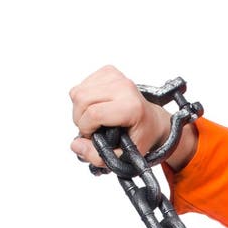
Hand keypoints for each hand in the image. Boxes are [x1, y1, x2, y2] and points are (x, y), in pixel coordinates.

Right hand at [68, 65, 196, 170]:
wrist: (152, 121)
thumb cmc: (140, 136)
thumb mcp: (124, 156)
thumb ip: (98, 156)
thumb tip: (75, 145)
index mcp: (132, 107)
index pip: (94, 113)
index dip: (86, 128)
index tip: (92, 137)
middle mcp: (125, 87)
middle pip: (82, 100)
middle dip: (80, 119)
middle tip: (91, 129)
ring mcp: (116, 77)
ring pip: (77, 92)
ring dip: (79, 110)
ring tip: (94, 119)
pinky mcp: (108, 71)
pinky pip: (81, 86)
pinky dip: (82, 100)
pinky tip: (96, 107)